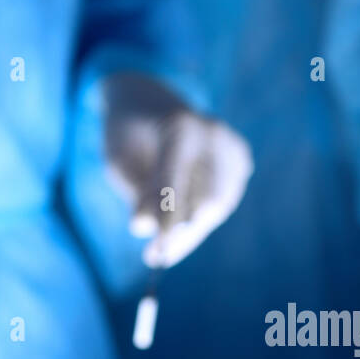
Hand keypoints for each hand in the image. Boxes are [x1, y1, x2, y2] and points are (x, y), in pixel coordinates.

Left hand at [103, 73, 252, 268]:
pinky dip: (201, 216)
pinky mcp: (241, 157)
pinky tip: (179, 213)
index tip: (158, 254)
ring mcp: (232, 144)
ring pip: (218, 206)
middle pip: (204, 200)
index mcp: (179, 125)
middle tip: (155, 257)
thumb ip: (135, 194)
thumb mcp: (118, 162)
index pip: (176, 180)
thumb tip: (145, 229)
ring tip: (161, 240)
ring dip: (190, 230)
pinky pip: (223, 201)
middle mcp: (213, 132)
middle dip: (181, 235)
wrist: (150, 100)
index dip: (168, 220)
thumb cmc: (128, 135)